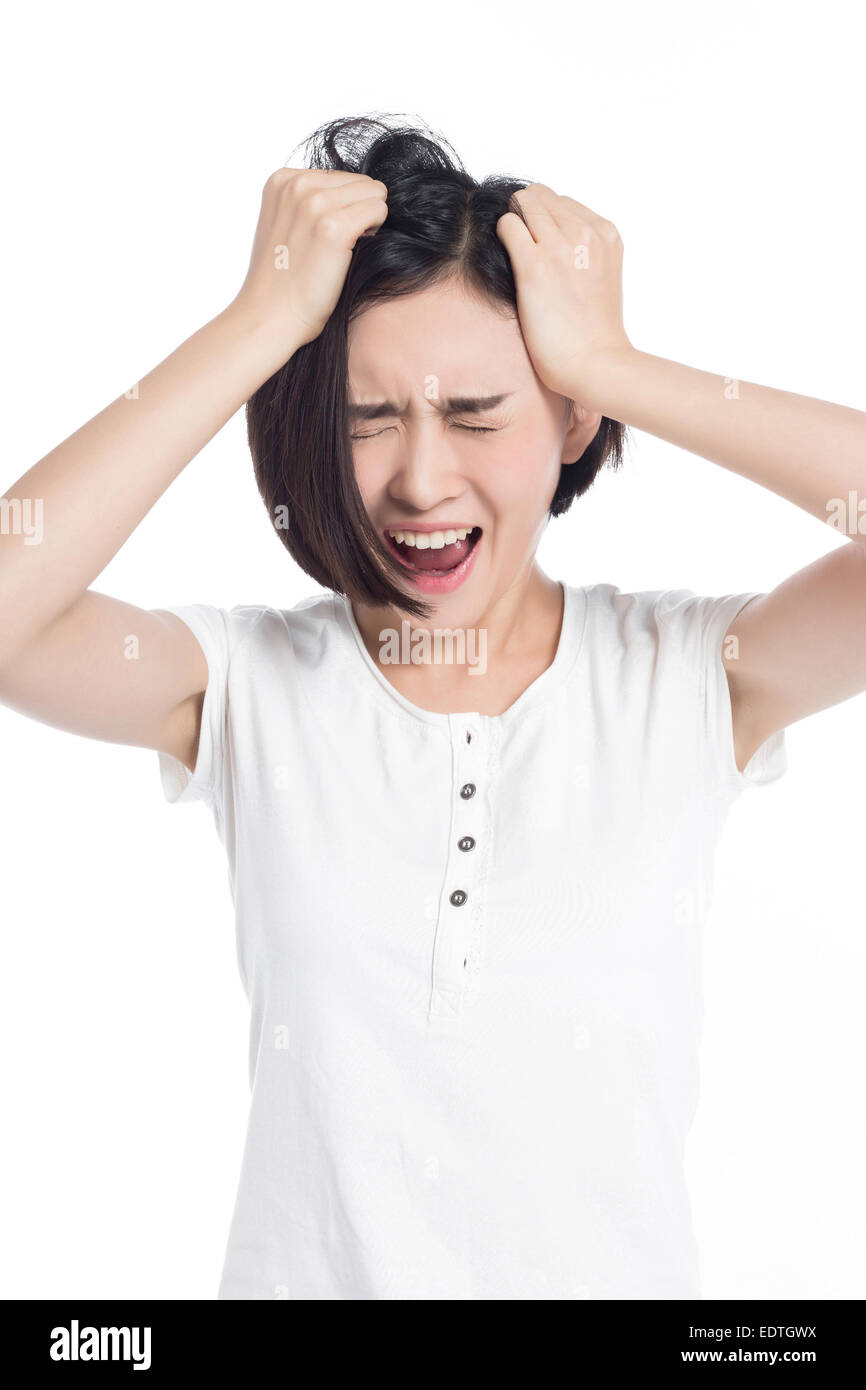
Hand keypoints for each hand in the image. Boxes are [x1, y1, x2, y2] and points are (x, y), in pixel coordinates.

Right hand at [232, 167, 388, 359]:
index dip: (341, 207)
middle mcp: (296, 185)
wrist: (270, 316)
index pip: (339, 176)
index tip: (321, 235)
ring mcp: (314, 204)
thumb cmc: (281, 280)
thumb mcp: (283, 223)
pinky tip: (352, 253)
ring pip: (374, 193)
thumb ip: (308, 200)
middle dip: (358, 210)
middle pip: (360, 182)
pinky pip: (378, 210)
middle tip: (337, 245)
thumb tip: (355, 190)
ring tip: (344, 249)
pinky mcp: (333, 227)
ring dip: (368, 222)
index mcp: (281, 179)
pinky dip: (375, 232)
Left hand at [496, 183, 631, 404]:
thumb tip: (551, 238)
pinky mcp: (535, 266)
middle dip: (526, 214)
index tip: (537, 241)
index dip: (544, 219)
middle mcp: (586, 233)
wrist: (596, 364)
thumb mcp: (602, 276)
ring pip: (524, 203)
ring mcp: (561, 247)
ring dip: (513, 223)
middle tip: (519, 245)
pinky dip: (502, 235)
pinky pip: (507, 225)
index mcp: (606, 234)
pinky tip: (507, 261)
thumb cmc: (594, 332)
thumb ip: (584, 250)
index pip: (564, 202)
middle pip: (542, 196)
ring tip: (514, 256)